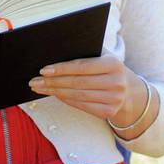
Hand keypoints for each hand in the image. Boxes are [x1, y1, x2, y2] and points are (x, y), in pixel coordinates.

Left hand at [28, 54, 148, 122]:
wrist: (129, 90)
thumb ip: (86, 52)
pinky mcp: (108, 112)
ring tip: (39, 88)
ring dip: (55, 92)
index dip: (62, 68)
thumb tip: (56, 51)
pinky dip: (65, 99)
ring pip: (77, 95)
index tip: (44, 70)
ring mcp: (114, 99)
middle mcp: (117, 82)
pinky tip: (54, 94)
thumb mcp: (103, 56)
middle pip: (77, 83)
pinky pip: (81, 105)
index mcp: (114, 64)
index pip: (82, 66)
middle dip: (53, 82)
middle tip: (35, 81)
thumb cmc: (108, 68)